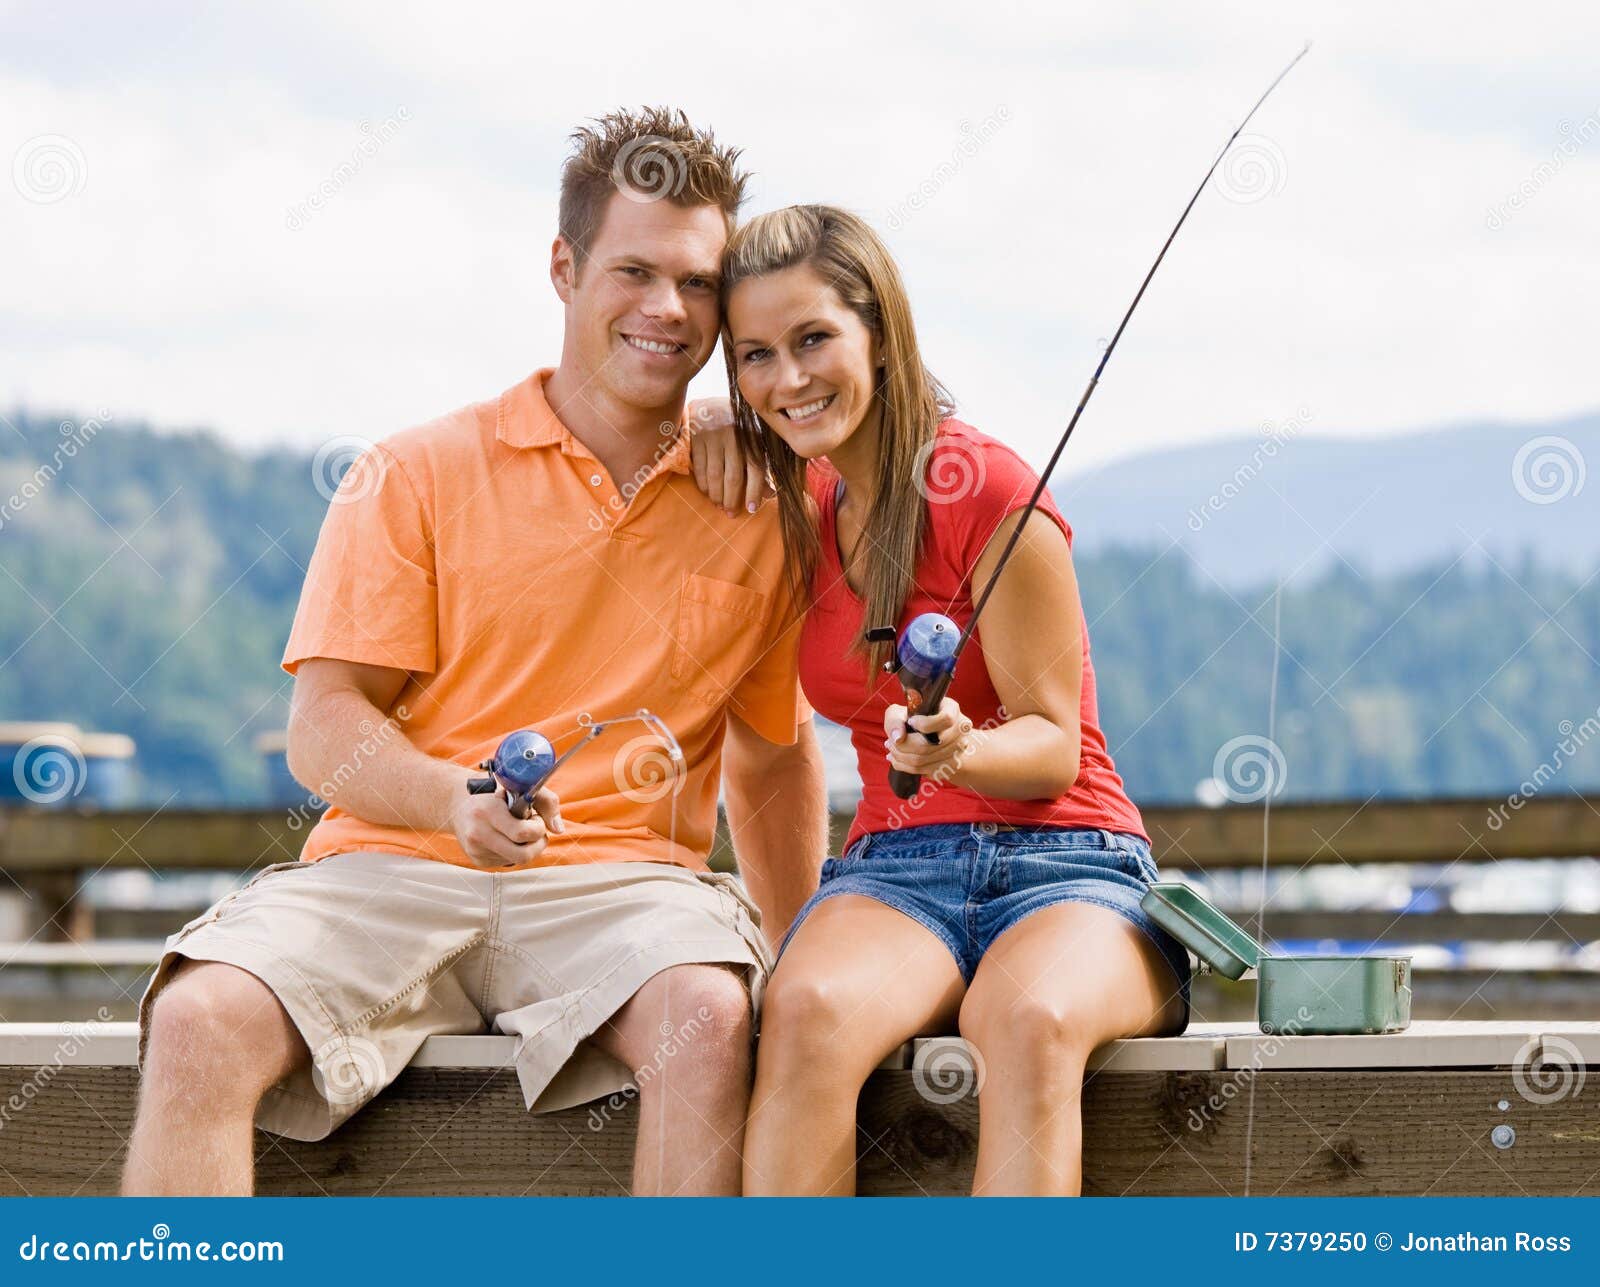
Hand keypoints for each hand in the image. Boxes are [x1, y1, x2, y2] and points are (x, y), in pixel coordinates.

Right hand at [448, 782, 563, 868]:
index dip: (538, 828)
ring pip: (517, 860)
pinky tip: (506, 837)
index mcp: (488, 812)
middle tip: (536, 831)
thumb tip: (559, 829)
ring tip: (518, 830)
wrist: (456, 804)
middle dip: (538, 844)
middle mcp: (479, 833)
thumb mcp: (517, 786)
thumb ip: (546, 801)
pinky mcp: (477, 860)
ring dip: (526, 847)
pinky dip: (513, 851)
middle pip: (523, 855)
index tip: (536, 819)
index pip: (522, 833)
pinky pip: (507, 862)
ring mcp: (476, 850)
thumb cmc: (491, 793)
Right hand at [687, 396, 771, 515]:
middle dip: (732, 499)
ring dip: (716, 495)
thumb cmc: (738, 432)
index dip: (754, 491)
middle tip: (730, 513)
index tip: (750, 509)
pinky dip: (703, 484)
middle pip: (733, 476)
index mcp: (753, 437)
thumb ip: (760, 468)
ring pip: (715, 475)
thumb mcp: (753, 444)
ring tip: (718, 505)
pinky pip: (699, 467)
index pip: (756, 469)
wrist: (711, 407)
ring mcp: (714, 436)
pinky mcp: (696, 437)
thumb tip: (771, 495)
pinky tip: (707, 492)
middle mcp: (735, 436)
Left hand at [884, 694, 976, 780]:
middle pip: (929, 745)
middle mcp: (959, 731)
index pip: (946, 719)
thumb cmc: (914, 718)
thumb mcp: (903, 711)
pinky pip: (923, 770)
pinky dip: (904, 766)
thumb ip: (895, 719)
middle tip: (889, 742)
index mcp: (951, 710)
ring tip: (891, 750)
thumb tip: (898, 738)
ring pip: (924, 760)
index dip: (925, 724)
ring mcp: (957, 750)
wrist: (929, 733)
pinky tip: (896, 759)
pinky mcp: (948, 766)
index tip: (911, 722)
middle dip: (903, 745)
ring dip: (901, 756)